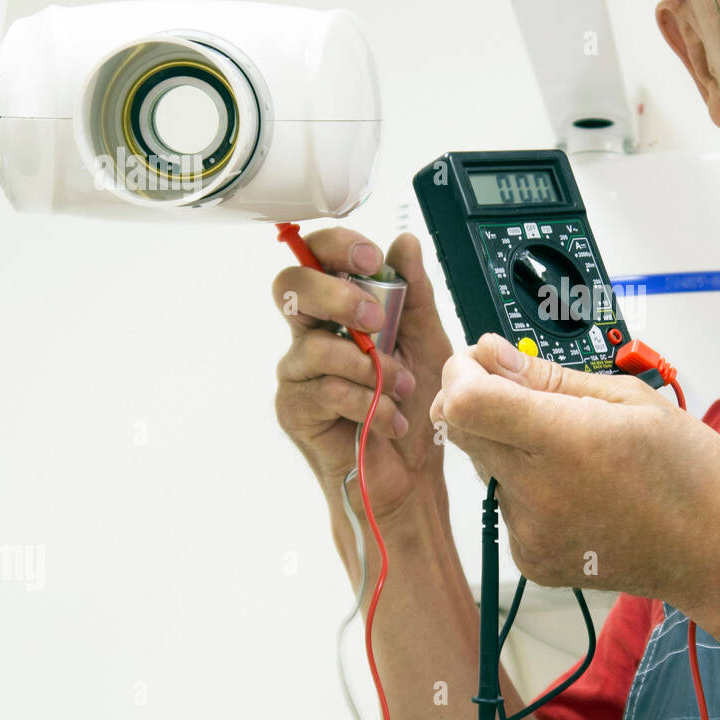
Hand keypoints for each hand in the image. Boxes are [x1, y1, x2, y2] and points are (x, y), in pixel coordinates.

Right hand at [273, 226, 453, 518]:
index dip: (337, 248)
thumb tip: (404, 243)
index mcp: (340, 311)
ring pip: (316, 346)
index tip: (372, 259)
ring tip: (402, 389)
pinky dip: (368, 404)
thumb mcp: (427, 343)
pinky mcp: (296, 410)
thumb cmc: (415, 411)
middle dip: (338, 296)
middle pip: (292, 287)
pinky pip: (326, 391)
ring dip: (371, 368)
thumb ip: (414, 295)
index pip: (317, 258)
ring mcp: (299, 373)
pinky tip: (388, 419)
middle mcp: (312, 335)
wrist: (413, 477)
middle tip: (378, 320)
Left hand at [428, 333, 719, 609]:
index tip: (480, 361)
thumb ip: (548, 377)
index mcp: (567, 443)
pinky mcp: (533, 560)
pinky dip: (525, 486)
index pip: (465, 402)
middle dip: (479, 400)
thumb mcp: (630, 399)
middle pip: (461, 431)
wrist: (718, 550)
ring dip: (505, 444)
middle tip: (528, 393)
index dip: (460, 372)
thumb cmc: (689, 472)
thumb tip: (491, 353)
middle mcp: (540, 494)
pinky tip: (574, 487)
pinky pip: (504, 505)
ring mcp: (532, 534)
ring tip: (570, 449)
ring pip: (483, 466)